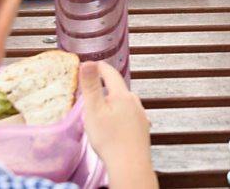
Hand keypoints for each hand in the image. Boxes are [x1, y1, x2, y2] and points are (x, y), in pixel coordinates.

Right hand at [80, 61, 155, 188]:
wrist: (130, 165)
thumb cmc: (111, 141)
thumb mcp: (94, 110)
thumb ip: (91, 86)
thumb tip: (88, 63)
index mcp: (123, 96)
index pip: (111, 74)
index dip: (100, 68)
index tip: (93, 65)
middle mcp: (135, 104)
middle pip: (119, 89)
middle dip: (106, 87)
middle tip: (94, 88)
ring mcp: (140, 117)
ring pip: (126, 103)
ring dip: (114, 103)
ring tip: (102, 108)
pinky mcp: (142, 130)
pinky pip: (130, 116)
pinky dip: (121, 116)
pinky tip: (116, 124)